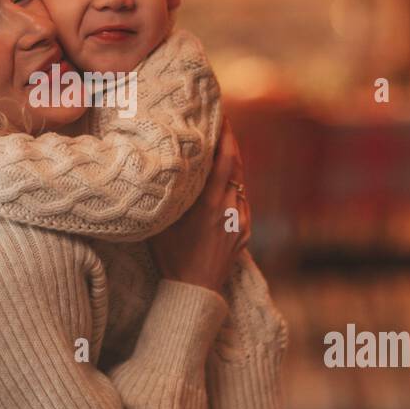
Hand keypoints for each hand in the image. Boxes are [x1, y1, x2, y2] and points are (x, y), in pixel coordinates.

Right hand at [149, 119, 249, 292]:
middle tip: (223, 125)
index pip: (225, 161)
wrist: (195, 290)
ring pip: (240, 185)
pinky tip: (225, 187)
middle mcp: (229, 209)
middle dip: (231, 145)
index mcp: (210, 204)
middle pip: (237, 167)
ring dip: (233, 167)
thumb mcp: (164, 223)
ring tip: (221, 153)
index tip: (223, 118)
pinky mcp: (245, 232)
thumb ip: (171, 195)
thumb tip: (166, 169)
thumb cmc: (173, 257)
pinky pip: (242, 203)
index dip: (226, 137)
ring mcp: (240, 221)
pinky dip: (234, 190)